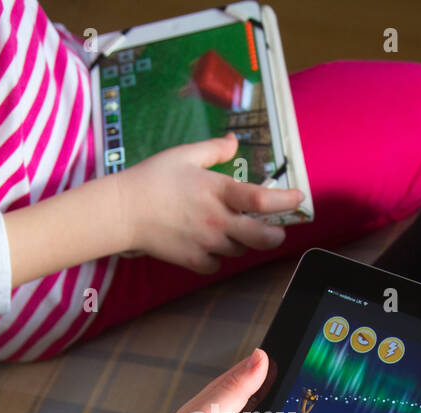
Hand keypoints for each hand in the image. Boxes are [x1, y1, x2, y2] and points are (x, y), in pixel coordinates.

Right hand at [113, 134, 302, 272]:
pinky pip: (216, 264)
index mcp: (218, 191)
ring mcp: (206, 243)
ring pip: (239, 250)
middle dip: (275, 235)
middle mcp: (217, 220)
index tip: (298, 198)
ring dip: (241, 242)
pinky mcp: (193, 260)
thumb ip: (214, 149)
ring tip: (229, 230)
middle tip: (275, 231)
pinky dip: (217, 257)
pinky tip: (208, 245)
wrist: (122, 211)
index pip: (261, 198)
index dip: (285, 200)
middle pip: (262, 237)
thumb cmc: (152, 179)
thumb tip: (234, 141)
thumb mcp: (184, 155)